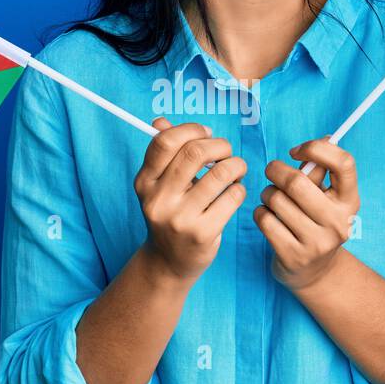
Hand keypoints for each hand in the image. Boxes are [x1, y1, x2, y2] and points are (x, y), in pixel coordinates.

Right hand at [135, 117, 247, 282]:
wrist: (168, 262)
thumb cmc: (170, 214)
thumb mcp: (158, 186)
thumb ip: (162, 154)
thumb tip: (160, 121)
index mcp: (144, 182)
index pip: (165, 142)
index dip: (191, 130)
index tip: (206, 134)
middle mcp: (158, 200)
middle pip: (195, 153)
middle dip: (220, 145)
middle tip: (227, 151)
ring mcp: (180, 219)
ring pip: (220, 174)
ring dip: (236, 165)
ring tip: (236, 169)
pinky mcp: (203, 234)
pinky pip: (233, 197)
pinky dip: (240, 188)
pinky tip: (235, 192)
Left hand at [254, 136, 359, 291]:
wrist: (315, 273)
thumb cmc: (316, 223)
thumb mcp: (326, 199)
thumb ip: (321, 171)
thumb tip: (324, 138)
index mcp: (350, 201)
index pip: (344, 163)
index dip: (317, 148)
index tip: (296, 150)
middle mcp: (338, 222)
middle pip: (297, 181)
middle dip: (276, 171)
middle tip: (271, 171)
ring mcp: (317, 242)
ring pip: (276, 200)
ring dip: (267, 193)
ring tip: (271, 198)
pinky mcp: (294, 255)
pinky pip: (265, 219)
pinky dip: (260, 212)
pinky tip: (267, 216)